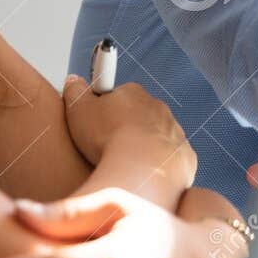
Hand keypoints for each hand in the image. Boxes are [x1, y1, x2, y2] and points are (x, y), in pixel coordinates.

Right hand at [62, 74, 193, 186]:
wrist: (141, 169)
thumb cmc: (108, 139)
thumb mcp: (78, 110)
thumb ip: (75, 91)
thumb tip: (74, 81)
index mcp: (134, 93)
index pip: (118, 94)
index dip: (105, 107)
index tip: (95, 120)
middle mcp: (158, 108)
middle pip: (138, 116)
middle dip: (123, 129)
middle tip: (104, 148)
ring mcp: (174, 132)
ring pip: (155, 138)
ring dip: (141, 148)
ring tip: (122, 165)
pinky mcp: (184, 157)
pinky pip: (169, 160)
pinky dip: (157, 167)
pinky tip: (142, 176)